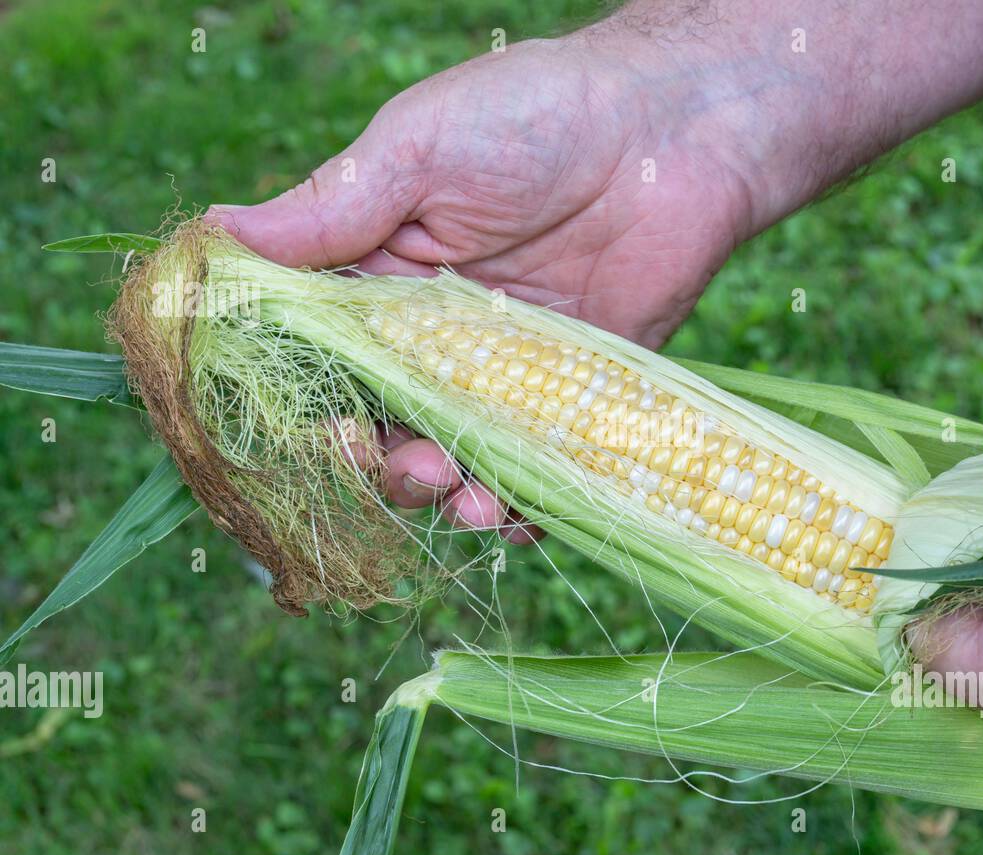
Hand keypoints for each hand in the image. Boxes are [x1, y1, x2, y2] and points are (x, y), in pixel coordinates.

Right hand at [209, 31, 757, 535]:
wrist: (672, 131)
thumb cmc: (537, 116)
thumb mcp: (420, 150)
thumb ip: (332, 210)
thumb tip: (214, 236)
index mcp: (383, 277)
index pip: (322, 358)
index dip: (307, 403)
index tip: (315, 431)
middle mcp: (438, 335)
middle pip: (388, 424)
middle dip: (382, 463)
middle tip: (400, 464)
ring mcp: (508, 372)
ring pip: (457, 456)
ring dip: (446, 493)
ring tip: (460, 495)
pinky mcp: (575, 396)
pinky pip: (539, 468)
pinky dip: (522, 505)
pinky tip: (513, 515)